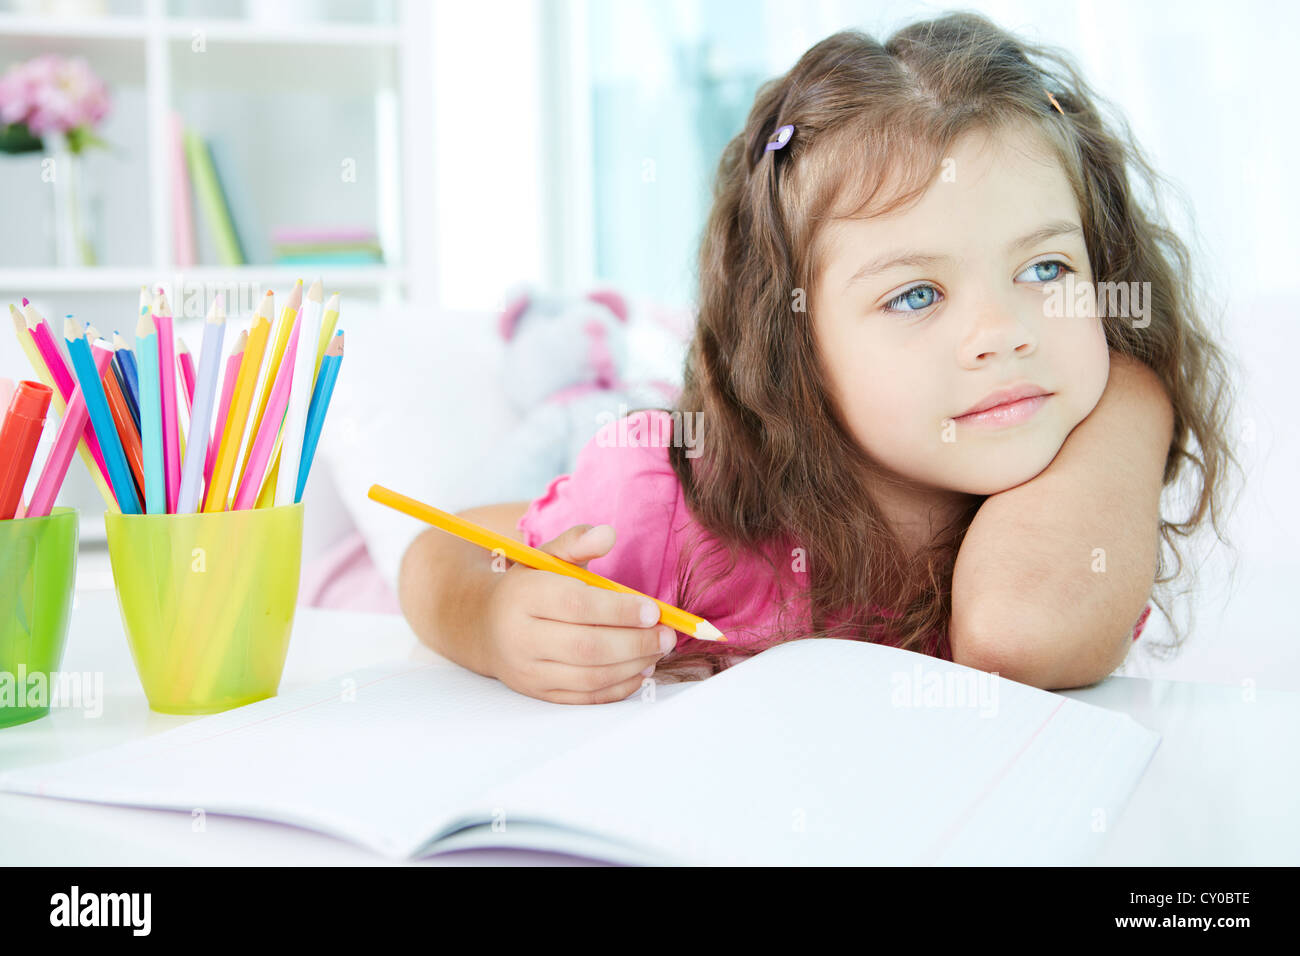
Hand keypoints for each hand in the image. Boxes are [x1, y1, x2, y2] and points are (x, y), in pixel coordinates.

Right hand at [482, 523, 675, 703]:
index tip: (653, 610)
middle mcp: (520, 637)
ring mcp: (528, 671)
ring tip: (658, 650)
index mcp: (522, 596)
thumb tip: (608, 534)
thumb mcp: (546, 557)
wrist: (485, 627)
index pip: (576, 605)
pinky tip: (641, 669)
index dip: (620, 609)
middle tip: (668, 635)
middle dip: (636, 642)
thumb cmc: (529, 587)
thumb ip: (576, 542)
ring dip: (633, 666)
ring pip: (589, 677)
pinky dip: (620, 687)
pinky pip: (586, 697)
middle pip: (587, 647)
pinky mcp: (539, 694)